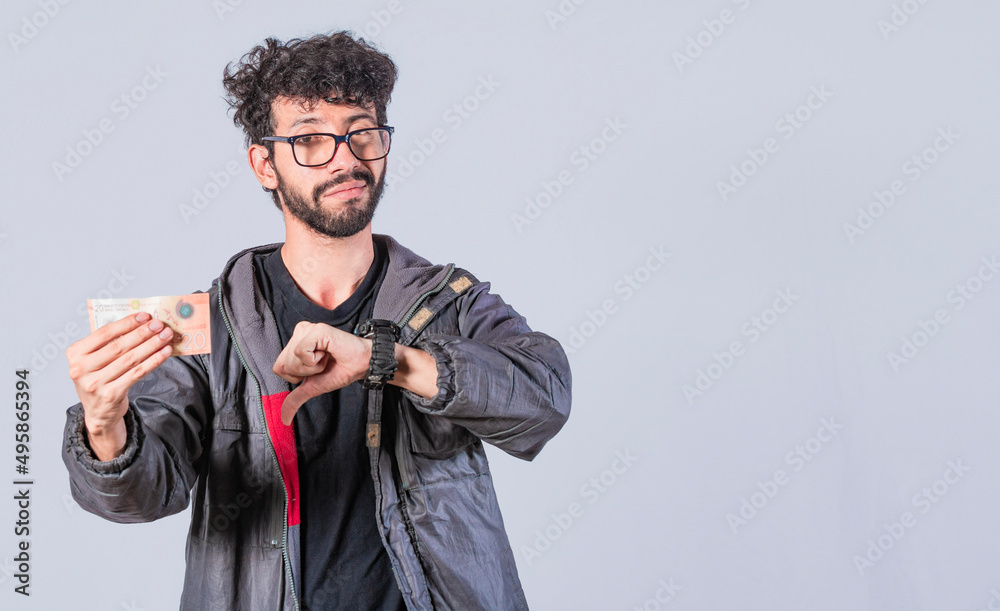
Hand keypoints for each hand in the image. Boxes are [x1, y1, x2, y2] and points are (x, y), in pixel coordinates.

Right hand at [66, 312, 174, 459]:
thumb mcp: (95, 360)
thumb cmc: (99, 379)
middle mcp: (81, 369)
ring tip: (165, 336)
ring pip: (130, 359)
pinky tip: (165, 352)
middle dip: (143, 333)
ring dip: (152, 345)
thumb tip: (141, 323)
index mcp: (75, 354)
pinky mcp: (111, 395)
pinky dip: (154, 361)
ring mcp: (95, 383)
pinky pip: (137, 373)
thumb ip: (109, 343)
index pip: (104, 333)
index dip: (127, 323)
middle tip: (159, 324)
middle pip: (119, 346)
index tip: (145, 316)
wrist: (98, 413)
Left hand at [272, 322, 370, 424]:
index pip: (278, 367)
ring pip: (292, 359)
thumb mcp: (313, 386)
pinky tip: (329, 353)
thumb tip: (284, 419)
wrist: (361, 366)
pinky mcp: (316, 330)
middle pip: (284, 365)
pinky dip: (316, 361)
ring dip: (312, 367)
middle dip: (305, 372)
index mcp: (295, 343)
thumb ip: (296, 398)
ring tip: (327, 358)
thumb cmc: (340, 370)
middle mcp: (299, 333)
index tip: (315, 368)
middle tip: (323, 363)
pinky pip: (302, 352)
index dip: (296, 376)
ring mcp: (307, 330)